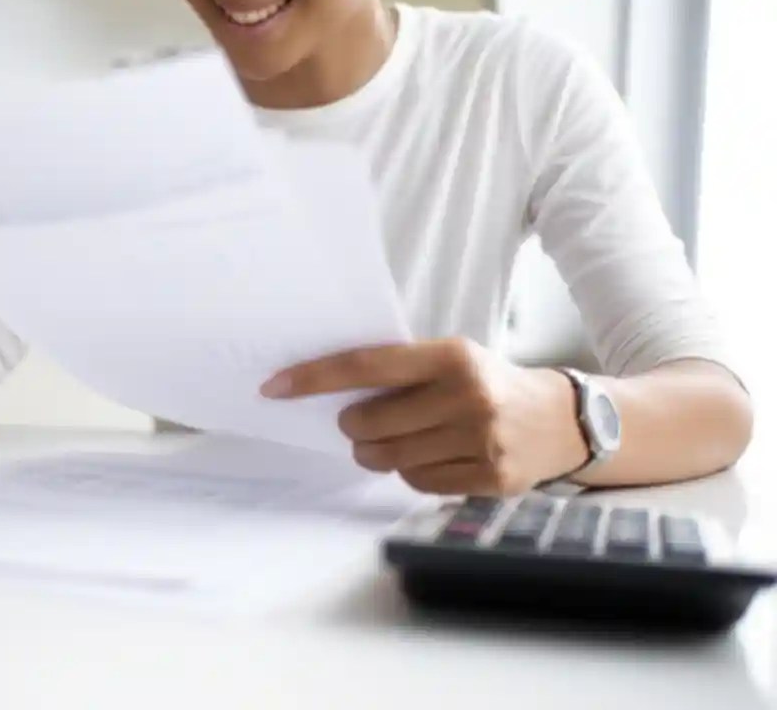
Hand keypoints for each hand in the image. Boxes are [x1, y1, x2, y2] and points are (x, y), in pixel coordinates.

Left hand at [261, 339, 589, 495]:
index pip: (366, 365)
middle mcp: (468, 395)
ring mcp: (481, 440)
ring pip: (389, 458)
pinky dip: (410, 473)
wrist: (564, 420)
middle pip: (369, 422)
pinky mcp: (490, 478)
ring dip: (376, 453)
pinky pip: (417, 483)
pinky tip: (429, 457)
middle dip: (352, 426)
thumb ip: (400, 370)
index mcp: (452, 356)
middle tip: (357, 423)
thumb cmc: (489, 384)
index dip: (314, 378)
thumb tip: (328, 390)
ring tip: (394, 441)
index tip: (274, 386)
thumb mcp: (452, 359)